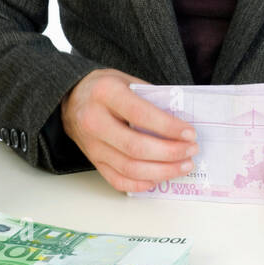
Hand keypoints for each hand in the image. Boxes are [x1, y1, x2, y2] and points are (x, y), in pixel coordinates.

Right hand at [60, 68, 198, 193]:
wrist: (72, 99)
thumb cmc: (104, 88)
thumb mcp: (127, 80)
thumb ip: (152, 98)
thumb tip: (180, 121)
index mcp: (105, 93)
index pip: (141, 115)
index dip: (168, 127)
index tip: (190, 133)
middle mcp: (94, 121)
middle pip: (136, 147)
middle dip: (170, 153)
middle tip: (191, 151)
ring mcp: (92, 145)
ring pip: (129, 168)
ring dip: (161, 171)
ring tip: (183, 166)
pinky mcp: (93, 161)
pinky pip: (118, 181)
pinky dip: (141, 184)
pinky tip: (158, 179)